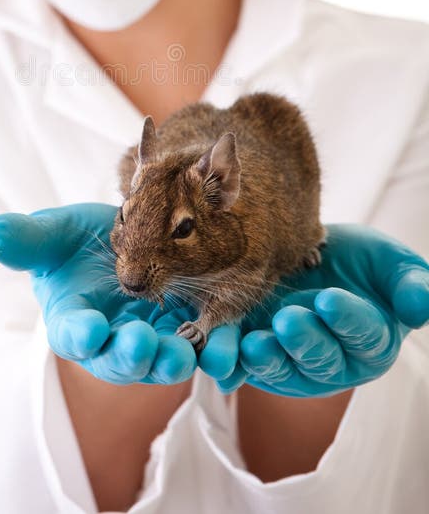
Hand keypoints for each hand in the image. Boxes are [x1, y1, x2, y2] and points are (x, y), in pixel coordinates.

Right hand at [0, 202, 241, 385]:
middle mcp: (111, 341)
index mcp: (73, 322)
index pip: (73, 334)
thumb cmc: (78, 244)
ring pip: (161, 361)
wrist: (126, 242)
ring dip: (173, 360)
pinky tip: (227, 343)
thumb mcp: (55, 234)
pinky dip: (214, 351)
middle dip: (130, 355)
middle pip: (119, 359)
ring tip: (185, 352)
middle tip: (143, 344)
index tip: (89, 328)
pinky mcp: (186, 332)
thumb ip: (27, 240)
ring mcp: (151, 341)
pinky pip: (201, 348)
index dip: (80, 333)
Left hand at [200, 223, 428, 397]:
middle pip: (319, 358)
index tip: (330, 300)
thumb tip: (420, 307)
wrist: (316, 256)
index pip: (362, 334)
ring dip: (264, 358)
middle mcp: (331, 359)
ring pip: (278, 365)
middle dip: (304, 341)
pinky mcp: (254, 352)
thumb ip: (412, 285)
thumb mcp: (393, 265)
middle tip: (288, 320)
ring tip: (252, 343)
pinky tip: (214, 354)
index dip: (348, 320)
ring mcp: (290, 359)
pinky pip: (240, 361)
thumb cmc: (362, 264)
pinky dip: (228, 359)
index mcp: (370, 341)